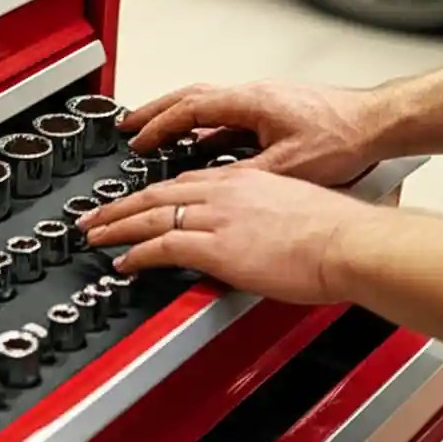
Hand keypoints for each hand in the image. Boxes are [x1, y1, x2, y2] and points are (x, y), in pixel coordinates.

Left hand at [79, 168, 381, 303]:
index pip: (183, 181)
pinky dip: (136, 254)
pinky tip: (122, 262)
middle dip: (119, 205)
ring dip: (116, 227)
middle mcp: (223, 191)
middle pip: (156, 193)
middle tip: (93, 215)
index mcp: (243, 179)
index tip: (134, 200)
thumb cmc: (336, 231)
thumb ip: (264, 215)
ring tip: (93, 235)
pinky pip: (162, 247)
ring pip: (150, 216)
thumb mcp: (292, 208)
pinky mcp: (216, 246)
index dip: (152, 192)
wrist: (350, 241)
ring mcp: (217, 217)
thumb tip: (258, 233)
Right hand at [121, 82, 383, 185]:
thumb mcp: (287, 167)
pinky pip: (227, 117)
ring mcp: (264, 102)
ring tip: (157, 135)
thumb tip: (209, 190)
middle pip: (189, 98)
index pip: (189, 110)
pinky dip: (205, 129)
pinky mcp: (275, 113)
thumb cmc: (344, 139)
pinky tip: (202, 147)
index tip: (136, 141)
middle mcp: (253, 96)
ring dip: (179, 119)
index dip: (158, 126)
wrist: (381, 125)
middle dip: (155, 113)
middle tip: (129, 127)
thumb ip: (242, 177)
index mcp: (249, 103)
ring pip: (208, 105)